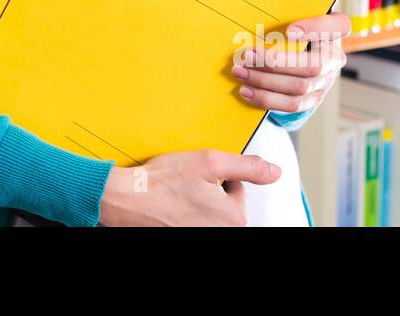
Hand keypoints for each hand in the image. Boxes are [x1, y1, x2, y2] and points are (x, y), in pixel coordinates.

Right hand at [99, 149, 280, 225]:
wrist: (125, 200)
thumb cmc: (162, 183)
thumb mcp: (208, 161)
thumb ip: (247, 166)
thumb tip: (274, 171)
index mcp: (234, 217)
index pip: (236, 188)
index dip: (217, 174)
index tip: (196, 175)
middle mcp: (222, 233)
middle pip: (224, 205)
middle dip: (208, 192)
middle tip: (184, 185)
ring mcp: (202, 237)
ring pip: (208, 215)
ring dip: (196, 204)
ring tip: (176, 197)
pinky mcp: (184, 238)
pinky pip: (192, 223)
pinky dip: (184, 215)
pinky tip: (170, 208)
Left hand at [231, 12, 350, 115]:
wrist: (306, 54)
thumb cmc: (296, 30)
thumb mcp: (296, 17)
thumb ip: (287, 14)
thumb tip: (254, 21)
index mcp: (334, 31)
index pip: (338, 26)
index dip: (316, 29)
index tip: (290, 31)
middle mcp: (335, 57)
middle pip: (312, 66)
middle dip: (274, 63)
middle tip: (246, 56)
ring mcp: (326, 81)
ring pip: (299, 88)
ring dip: (265, 82)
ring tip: (240, 73)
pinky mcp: (314, 99)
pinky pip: (292, 105)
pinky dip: (266, 99)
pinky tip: (246, 91)